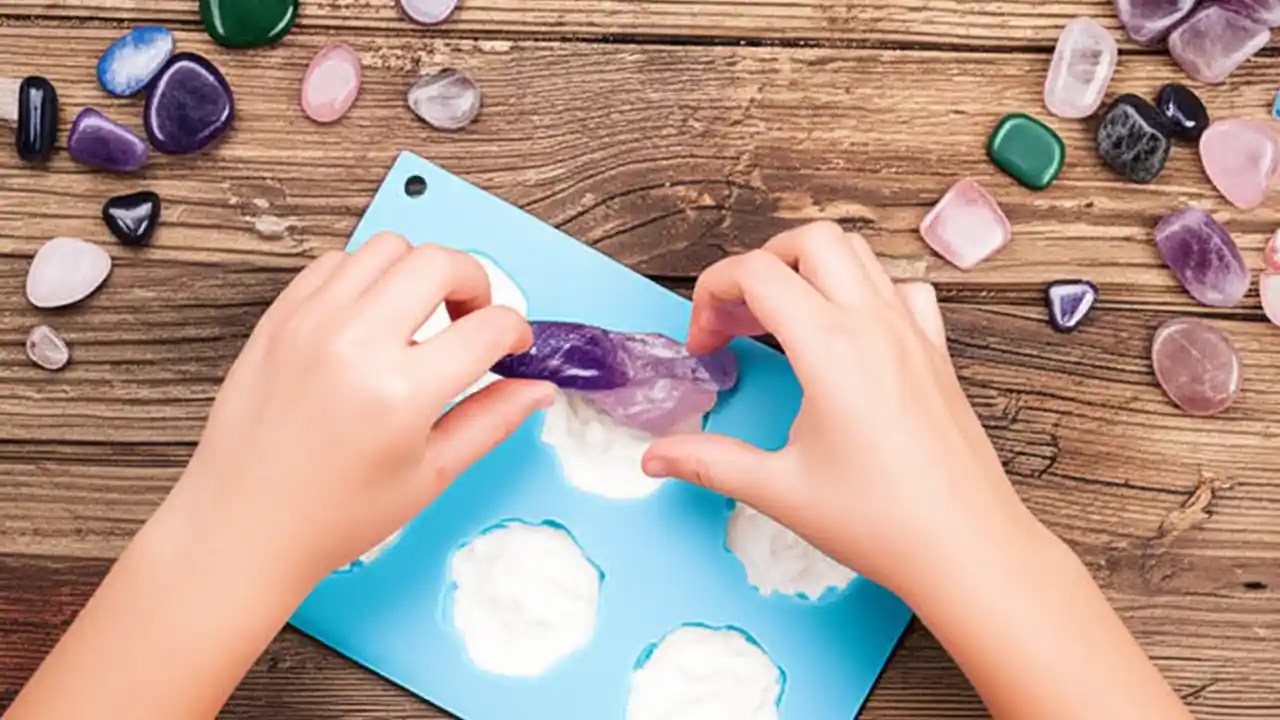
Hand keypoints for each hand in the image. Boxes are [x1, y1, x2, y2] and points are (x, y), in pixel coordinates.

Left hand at [170, 233, 554, 584]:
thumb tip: (537, 389)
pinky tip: (371, 319)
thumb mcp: (430, 476)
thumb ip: (491, 421)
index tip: (512, 346)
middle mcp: (355, 344)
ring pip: (388, 248)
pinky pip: (335, 262)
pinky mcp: (280, 318)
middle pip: (440, 262)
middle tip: (470, 320)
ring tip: (418, 318)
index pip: (488, 327)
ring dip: (418, 273)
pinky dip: (366, 278)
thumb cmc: (331, 514)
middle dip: (474, 284)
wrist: (241, 526)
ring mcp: (311, 324)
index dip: (516, 332)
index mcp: (401, 393)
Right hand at [641, 221, 1032, 596]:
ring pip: (858, 254)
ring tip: (782, 321)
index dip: (712, 295)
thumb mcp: (780, 490)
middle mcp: (874, 325)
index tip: (705, 344)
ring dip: (810, 270)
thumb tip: (657, 456)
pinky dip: (864, 291)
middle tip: (738, 319)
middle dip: (761, 265)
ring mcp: (911, 333)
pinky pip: (901, 289)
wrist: (967, 547)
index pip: (757, 272)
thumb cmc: (882, 521)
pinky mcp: (934, 353)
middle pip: (810, 241)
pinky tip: (847, 334)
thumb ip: (710, 462)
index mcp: (830, 347)